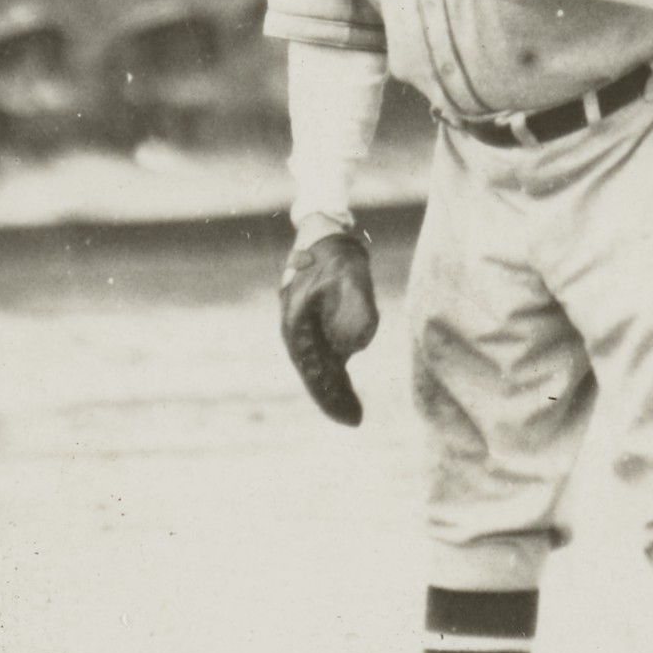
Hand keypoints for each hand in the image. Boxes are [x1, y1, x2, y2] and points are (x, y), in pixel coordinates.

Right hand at [280, 232, 379, 426]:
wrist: (323, 232)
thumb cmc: (336, 254)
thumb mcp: (351, 276)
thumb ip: (356, 308)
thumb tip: (356, 345)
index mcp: (297, 323)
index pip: (315, 369)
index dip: (331, 394)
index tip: (350, 416)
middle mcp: (296, 329)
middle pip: (314, 372)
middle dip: (331, 397)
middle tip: (353, 420)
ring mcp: (303, 327)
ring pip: (318, 365)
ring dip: (332, 387)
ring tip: (351, 411)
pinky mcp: (314, 322)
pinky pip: (323, 352)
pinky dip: (334, 369)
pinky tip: (345, 384)